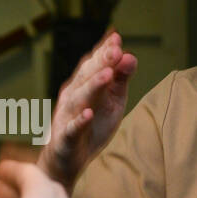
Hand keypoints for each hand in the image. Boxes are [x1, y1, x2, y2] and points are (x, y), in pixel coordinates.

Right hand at [39, 31, 136, 187]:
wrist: (66, 159)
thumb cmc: (91, 126)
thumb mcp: (112, 101)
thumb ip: (120, 80)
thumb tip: (130, 56)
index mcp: (83, 84)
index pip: (93, 64)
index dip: (104, 51)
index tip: (116, 38)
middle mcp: (73, 96)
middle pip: (86, 77)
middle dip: (101, 63)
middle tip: (115, 49)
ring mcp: (67, 116)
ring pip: (79, 99)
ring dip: (93, 86)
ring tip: (107, 75)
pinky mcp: (66, 138)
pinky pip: (72, 129)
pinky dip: (80, 121)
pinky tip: (89, 114)